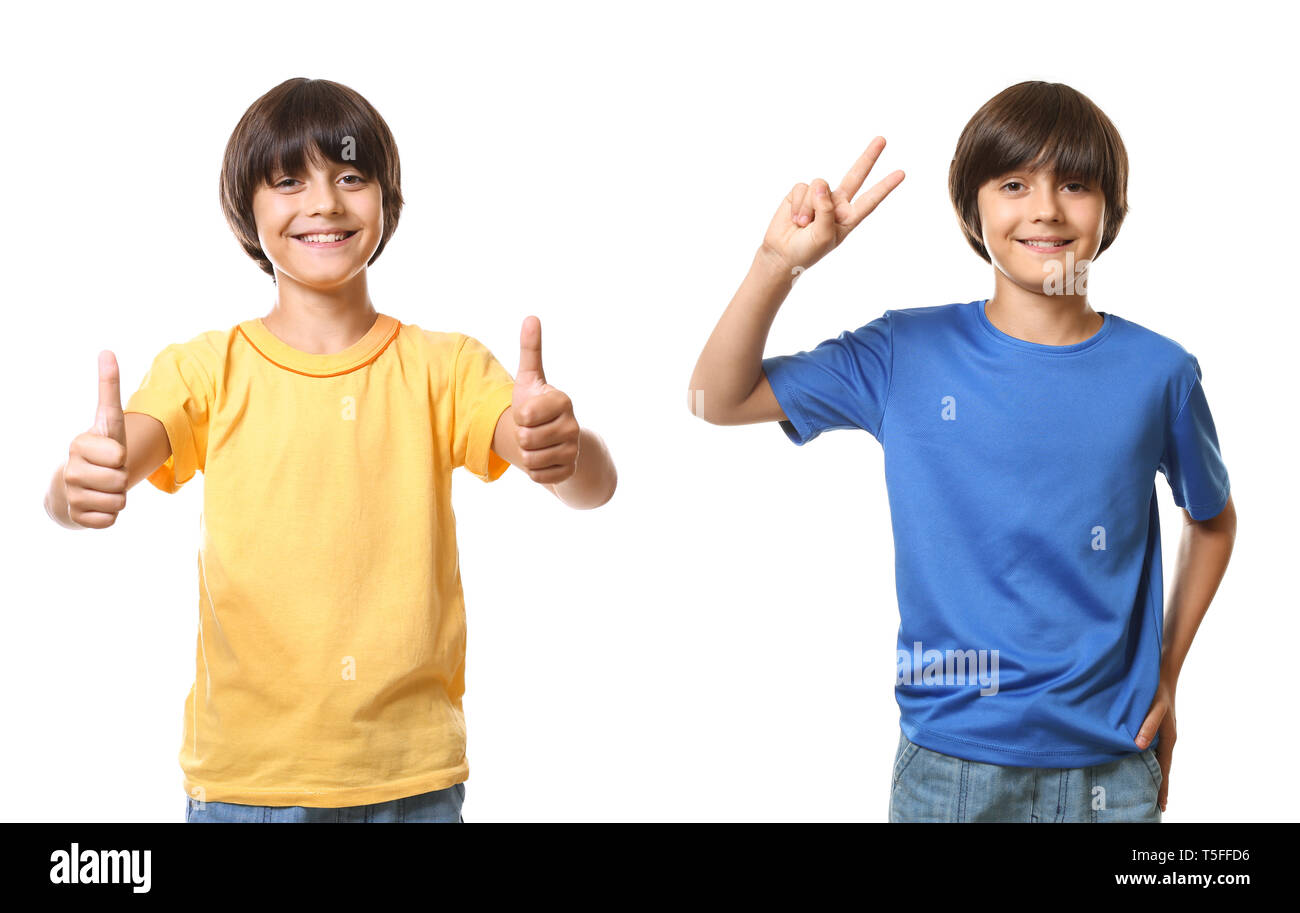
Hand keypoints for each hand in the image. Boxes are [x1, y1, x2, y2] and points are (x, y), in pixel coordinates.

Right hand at [62, 351, 129, 528]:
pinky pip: (109, 521)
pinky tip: (97, 505)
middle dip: (123, 478)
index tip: (110, 452)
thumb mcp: (108, 418)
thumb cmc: (100, 448)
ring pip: (118, 502)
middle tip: (110, 472)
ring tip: (104, 487)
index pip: (119, 456)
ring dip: (118, 496)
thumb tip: (107, 350)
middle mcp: (71, 470)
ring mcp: (71, 495)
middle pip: (120, 481)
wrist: (76, 483)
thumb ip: (109, 388)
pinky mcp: (77, 518)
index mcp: (79, 445)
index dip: (122, 456)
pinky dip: (110, 516)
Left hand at [511, 316, 579, 484]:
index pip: (523, 416)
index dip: (519, 416)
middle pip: (525, 439)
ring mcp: (574, 450)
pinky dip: (535, 470)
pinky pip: (538, 476)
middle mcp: (573, 426)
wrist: (554, 438)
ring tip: (538, 443)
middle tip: (533, 430)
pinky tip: (544, 458)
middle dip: (522, 437)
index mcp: (563, 401)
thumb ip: (530, 349)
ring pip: (530, 460)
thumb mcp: (530, 378)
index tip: (530, 412)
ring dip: (527, 454)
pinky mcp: (570, 471)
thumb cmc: (537, 405)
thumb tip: (531, 317)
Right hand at [759, 136, 904, 275]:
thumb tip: (820, 185)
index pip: (870, 200)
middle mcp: (836, 203)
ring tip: (803, 224)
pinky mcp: (800, 193)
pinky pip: (802, 188)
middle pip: (856, 176)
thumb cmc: (807, 250)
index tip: (901, 173)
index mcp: (848, 217)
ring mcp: (818, 196)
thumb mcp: (825, 235)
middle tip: (882, 140)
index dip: (885, 187)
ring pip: (819, 185)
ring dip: (808, 207)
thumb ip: (827, 209)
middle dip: (868, 158)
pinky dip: (798, 205)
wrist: (781, 253)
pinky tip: (795, 218)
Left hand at [1135, 675, 1176, 811]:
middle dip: (1159, 785)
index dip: (1163, 786)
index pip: (1164, 768)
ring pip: (1156, 758)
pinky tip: (1140, 763)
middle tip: (1155, 805)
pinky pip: (1150, 747)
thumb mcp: (1155, 708)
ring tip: (1147, 789)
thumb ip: (1147, 726)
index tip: (1162, 805)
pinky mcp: (1153, 726)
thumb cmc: (1157, 690)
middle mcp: (1165, 739)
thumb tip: (1139, 747)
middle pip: (1161, 767)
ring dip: (1152, 773)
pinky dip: (1147, 759)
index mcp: (1168, 738)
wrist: (1162, 673)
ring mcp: (1160, 733)